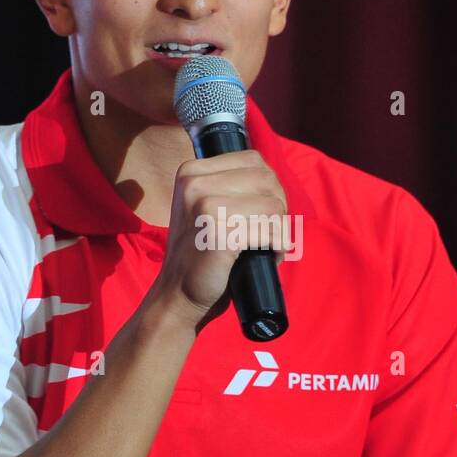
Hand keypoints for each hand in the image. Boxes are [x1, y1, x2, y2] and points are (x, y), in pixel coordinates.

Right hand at [154, 150, 289, 330]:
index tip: (262, 214)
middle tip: (268, 233)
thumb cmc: (201, 254)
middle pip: (266, 179)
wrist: (177, 295)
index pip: (253, 160)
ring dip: (279, 230)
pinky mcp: (219, 232)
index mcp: (191, 171)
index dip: (268, 188)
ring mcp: (204, 205)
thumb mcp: (206, 208)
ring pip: (273, 204)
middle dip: (278, 208)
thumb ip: (230, 187)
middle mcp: (194, 183)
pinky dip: (278, 244)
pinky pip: (269, 228)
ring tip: (267, 246)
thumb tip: (275, 180)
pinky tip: (270, 256)